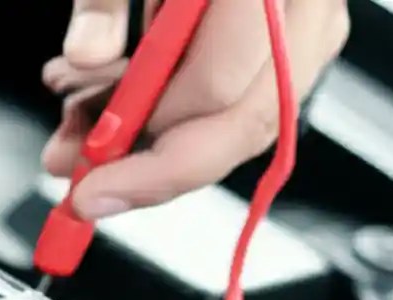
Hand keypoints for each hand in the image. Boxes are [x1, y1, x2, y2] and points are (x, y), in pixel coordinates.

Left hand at [42, 0, 348, 219]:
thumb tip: (82, 56)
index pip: (215, 90)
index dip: (149, 153)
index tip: (88, 183)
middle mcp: (303, 1)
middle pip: (244, 123)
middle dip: (154, 169)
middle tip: (85, 187)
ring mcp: (313, 17)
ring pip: (247, 118)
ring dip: (156, 138)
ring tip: (79, 127)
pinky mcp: (299, 29)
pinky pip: (245, 93)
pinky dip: (177, 107)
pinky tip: (116, 98)